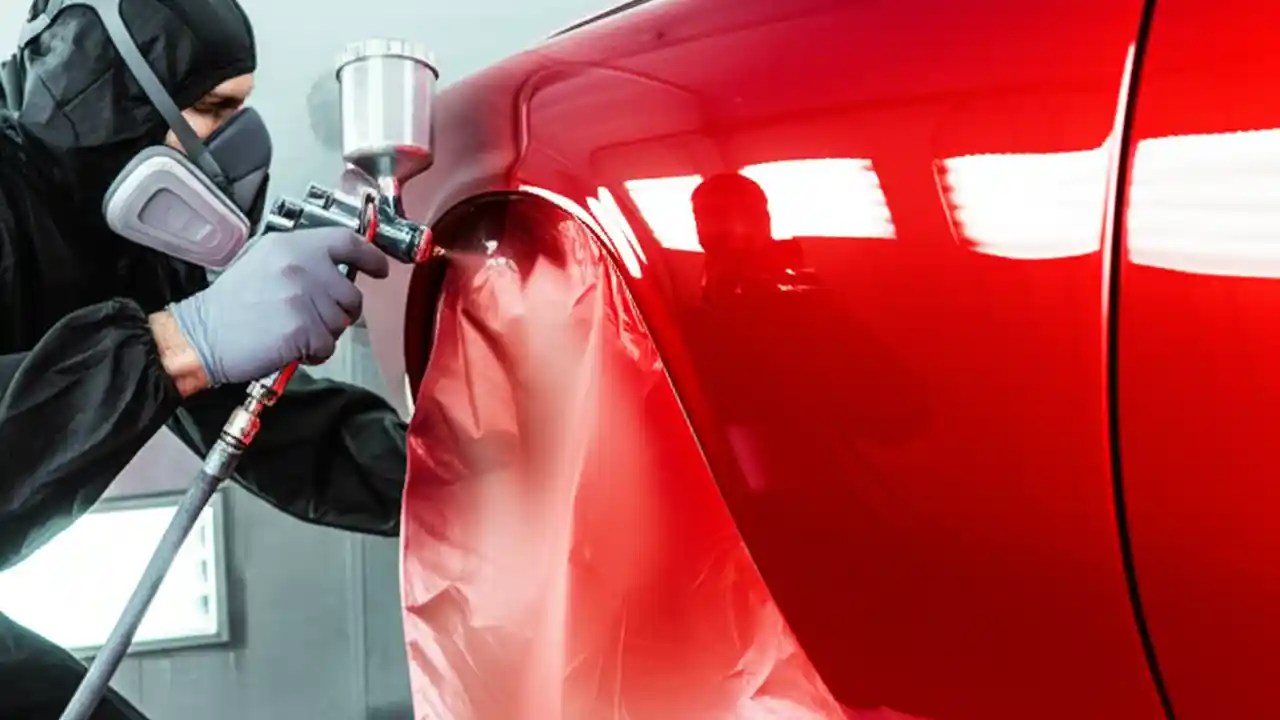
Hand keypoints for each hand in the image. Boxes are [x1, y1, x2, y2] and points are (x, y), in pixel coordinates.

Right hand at [167, 226, 389, 386]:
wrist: (202, 334)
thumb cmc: (232, 305)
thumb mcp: (264, 262)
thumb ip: (302, 261)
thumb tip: (338, 272)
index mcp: (292, 246)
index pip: (346, 242)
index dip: (370, 256)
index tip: (379, 268)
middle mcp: (301, 267)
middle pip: (351, 294)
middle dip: (341, 312)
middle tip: (315, 319)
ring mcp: (302, 297)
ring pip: (341, 323)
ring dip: (324, 334)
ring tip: (293, 331)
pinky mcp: (301, 328)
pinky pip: (327, 346)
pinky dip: (314, 353)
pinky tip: (291, 348)